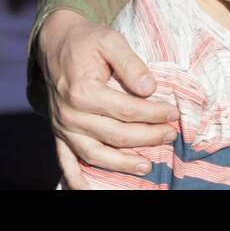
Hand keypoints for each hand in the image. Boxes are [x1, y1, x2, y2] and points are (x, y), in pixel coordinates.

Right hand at [38, 8, 178, 188]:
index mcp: (83, 92)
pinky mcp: (58, 133)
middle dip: (147, 137)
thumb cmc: (87, 41)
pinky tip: (88, 190)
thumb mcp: (111, 40)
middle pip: (115, 135)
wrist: (56, 43)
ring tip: (146, 166)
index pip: (127, 110)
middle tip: (170, 135)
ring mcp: (63, 127)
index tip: (173, 113)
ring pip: (95, 154)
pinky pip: (65, 161)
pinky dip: (75, 179)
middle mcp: (70, 114)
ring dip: (121, 164)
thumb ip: (131, 64)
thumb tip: (150, 88)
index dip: (153, 113)